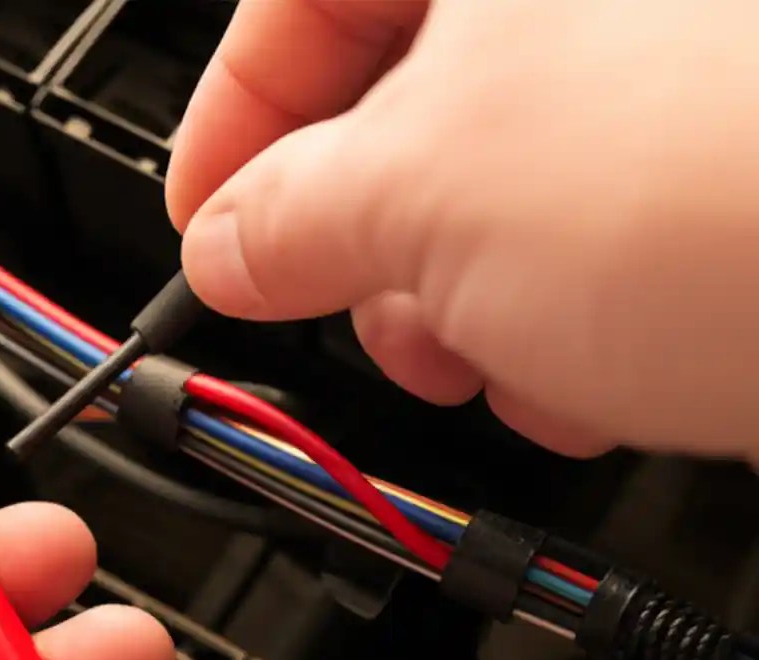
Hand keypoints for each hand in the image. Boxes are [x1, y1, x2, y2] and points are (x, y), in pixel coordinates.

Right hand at [169, 0, 758, 460]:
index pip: (293, 7)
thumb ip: (290, 215)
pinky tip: (580, 371)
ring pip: (500, 173)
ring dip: (462, 295)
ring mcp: (671, 58)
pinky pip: (596, 212)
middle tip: (348, 314)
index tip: (206, 229)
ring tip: (485, 366)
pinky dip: (562, 303)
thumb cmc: (743, 176)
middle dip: (361, 238)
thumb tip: (232, 247)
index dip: (227, 130)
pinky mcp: (727, 150)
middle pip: (401, 98)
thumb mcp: (427, 194)